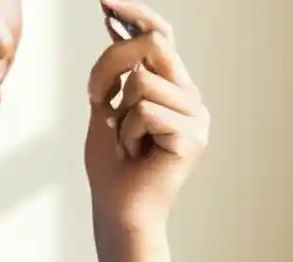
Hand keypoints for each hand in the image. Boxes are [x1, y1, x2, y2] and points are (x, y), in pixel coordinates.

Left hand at [85, 0, 210, 248]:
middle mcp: (190, 97)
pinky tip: (137, 153)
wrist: (120, 210)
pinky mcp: (193, 137)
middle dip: (110, 67)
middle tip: (95, 97)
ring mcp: (196, 117)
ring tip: (128, 142)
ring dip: (120, 114)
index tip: (105, 0)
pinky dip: (128, 134)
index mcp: (173, 87)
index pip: (161, 36)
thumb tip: (116, 26)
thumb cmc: (113, 165)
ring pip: (142, 82)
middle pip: (151, 46)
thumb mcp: (108, 105)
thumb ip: (117, 71)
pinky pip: (145, 112)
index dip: (135, 14)